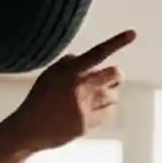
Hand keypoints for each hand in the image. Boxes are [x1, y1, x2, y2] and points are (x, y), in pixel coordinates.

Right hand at [1, 30, 136, 153]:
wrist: (28, 129)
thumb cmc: (39, 99)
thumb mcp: (49, 74)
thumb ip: (68, 63)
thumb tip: (83, 58)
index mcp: (70, 72)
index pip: (98, 52)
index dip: (117, 42)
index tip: (133, 33)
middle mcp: (80, 87)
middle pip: (116, 74)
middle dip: (115, 76)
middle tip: (109, 79)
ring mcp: (85, 107)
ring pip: (114, 95)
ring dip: (108, 94)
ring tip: (92, 99)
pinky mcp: (87, 124)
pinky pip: (108, 113)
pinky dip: (104, 110)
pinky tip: (90, 111)